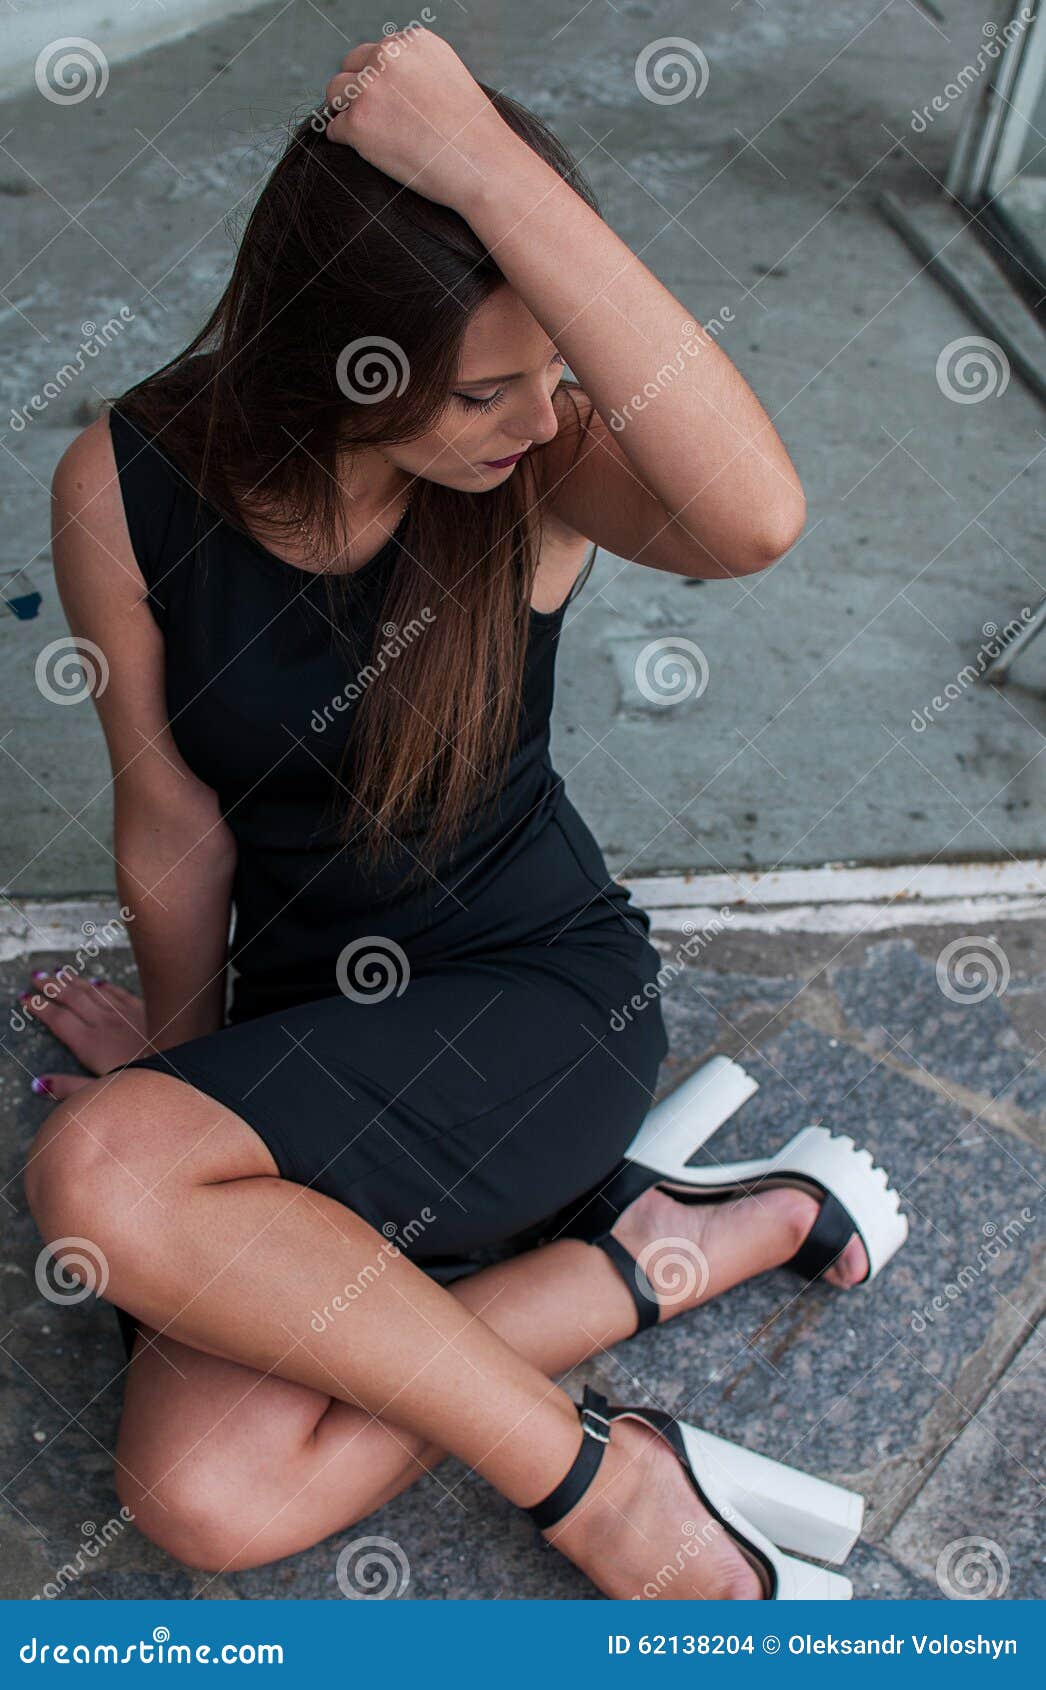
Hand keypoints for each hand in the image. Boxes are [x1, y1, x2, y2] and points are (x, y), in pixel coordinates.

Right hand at [20, 973, 149, 1097]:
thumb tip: (39, 1084)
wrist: (184, 1066)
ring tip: (58, 972)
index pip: (57, 1019)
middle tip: (35, 975)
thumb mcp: (102, 1093)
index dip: (40, 1007)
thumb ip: (69, 1088)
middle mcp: (105, 1024)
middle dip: (51, 986)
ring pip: (93, 991)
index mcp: (90, 1044)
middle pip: (72, 998)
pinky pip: (118, 993)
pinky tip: (98, 982)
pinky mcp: (144, 1011)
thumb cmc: (145, 1084)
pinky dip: (104, 986)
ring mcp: (125, 1014)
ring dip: (74, 981)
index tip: (25, 998)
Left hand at [323, 28, 516, 214]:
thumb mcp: (448, 78)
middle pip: (350, 67)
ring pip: (335, 93)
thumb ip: (415, 70)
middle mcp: (387, 56)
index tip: (391, 104)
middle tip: (379, 122)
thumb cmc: (473, 134)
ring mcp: (370, 88)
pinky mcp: (358, 122)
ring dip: (347, 114)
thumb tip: (385, 81)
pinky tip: (375, 154)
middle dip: (358, 93)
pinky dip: (347, 143)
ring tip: (375, 137)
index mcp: (412, 42)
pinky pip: (334, 129)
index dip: (379, 81)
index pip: (375, 52)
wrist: (483, 165)